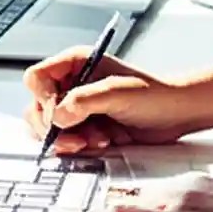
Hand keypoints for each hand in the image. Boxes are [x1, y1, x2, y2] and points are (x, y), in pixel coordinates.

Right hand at [22, 48, 194, 155]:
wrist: (176, 115)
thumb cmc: (153, 95)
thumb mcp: (117, 93)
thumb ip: (83, 101)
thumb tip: (56, 116)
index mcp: (74, 64)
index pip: (36, 79)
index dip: (43, 98)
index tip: (60, 113)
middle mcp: (71, 84)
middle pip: (36, 108)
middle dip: (56, 128)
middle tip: (78, 139)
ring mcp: (76, 108)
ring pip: (49, 129)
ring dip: (68, 140)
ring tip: (97, 140)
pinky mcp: (84, 128)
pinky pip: (65, 142)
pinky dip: (78, 147)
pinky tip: (102, 143)